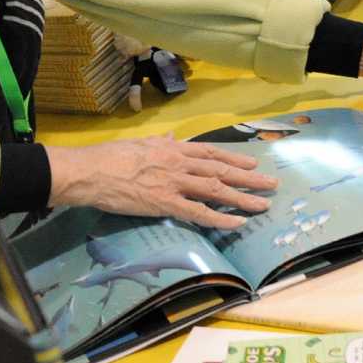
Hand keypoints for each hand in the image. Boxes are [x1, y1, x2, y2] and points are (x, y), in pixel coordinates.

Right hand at [44, 135, 277, 229]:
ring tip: (264, 204)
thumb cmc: (109, 157)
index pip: (209, 152)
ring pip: (217, 189)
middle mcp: (178, 163)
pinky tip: (238, 222)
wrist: (91, 171)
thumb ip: (159, 143)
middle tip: (271, 184)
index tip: (251, 162)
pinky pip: (199, 212)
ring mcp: (174, 183)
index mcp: (171, 148)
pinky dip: (221, 218)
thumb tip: (171, 139)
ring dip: (243, 197)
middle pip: (221, 170)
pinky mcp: (166, 203)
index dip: (233, 158)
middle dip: (249, 177)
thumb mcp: (138, 143)